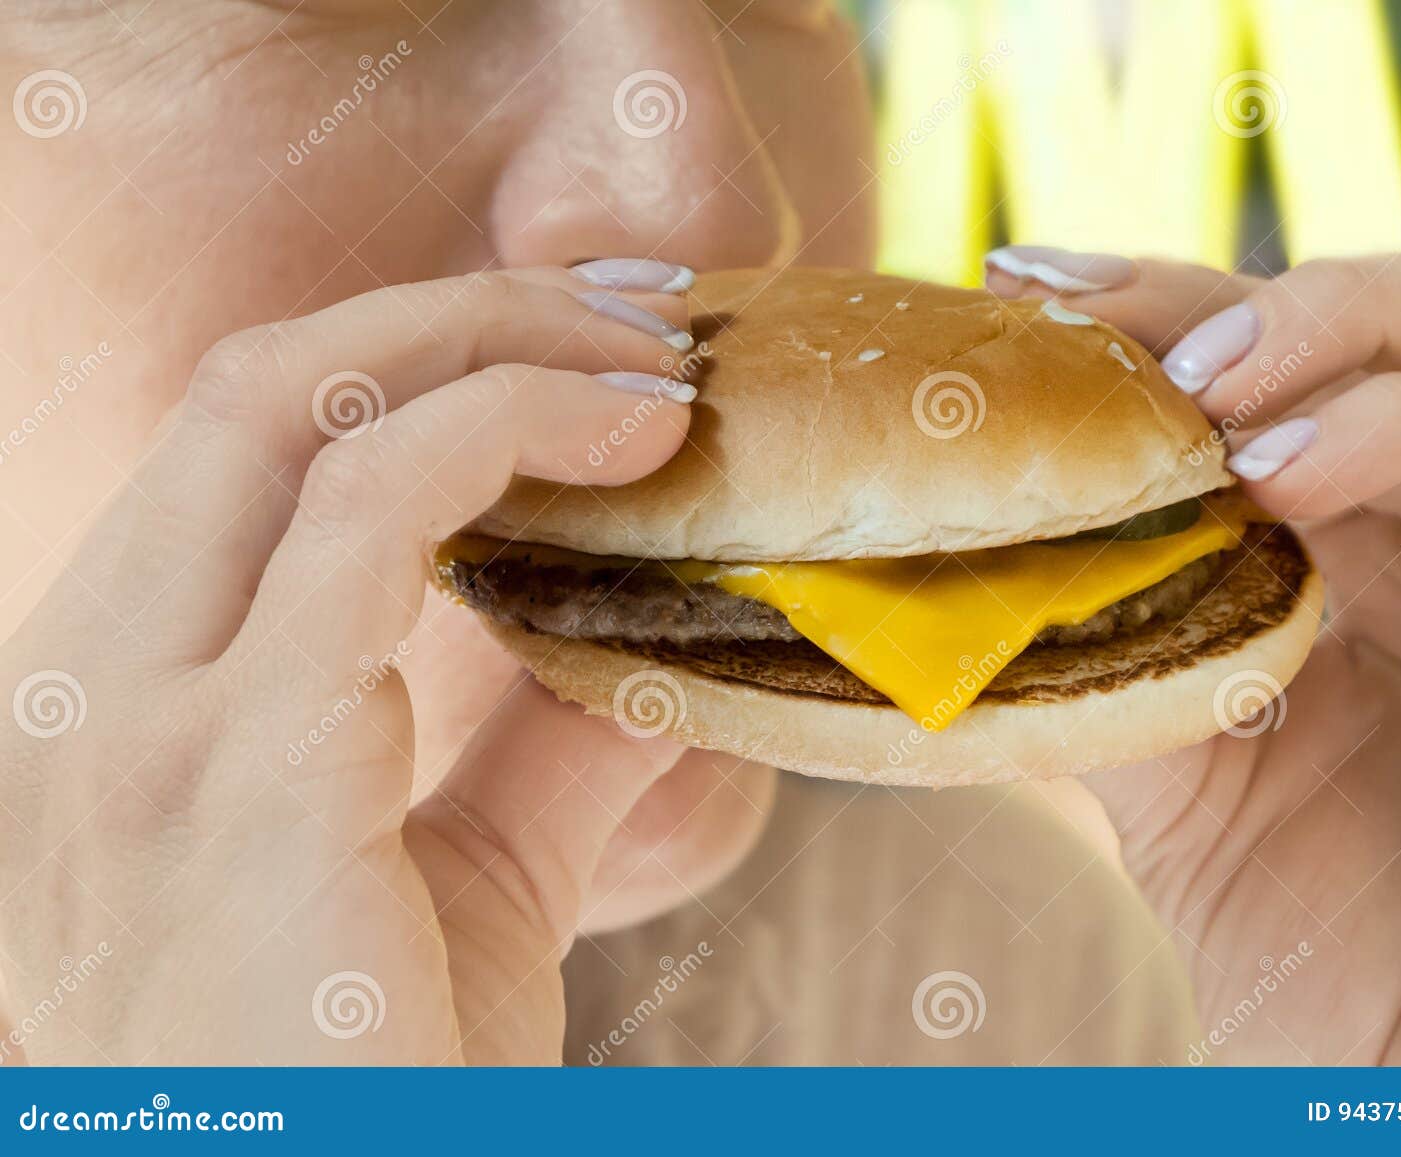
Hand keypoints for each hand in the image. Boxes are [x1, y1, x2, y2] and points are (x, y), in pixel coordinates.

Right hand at [0, 265, 770, 1064]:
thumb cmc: (380, 1095)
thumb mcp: (466, 887)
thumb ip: (538, 748)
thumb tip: (640, 634)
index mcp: (123, 707)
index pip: (235, 453)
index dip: (405, 364)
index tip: (569, 360)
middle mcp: (84, 694)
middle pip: (248, 384)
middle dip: (451, 314)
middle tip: (625, 325)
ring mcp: (134, 731)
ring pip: (291, 402)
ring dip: (494, 346)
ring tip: (652, 371)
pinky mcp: (234, 775)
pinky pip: (366, 512)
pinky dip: (509, 431)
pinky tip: (633, 445)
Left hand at [990, 248, 1400, 1063]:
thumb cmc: (1328, 960)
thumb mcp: (1183, 784)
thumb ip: (1117, 653)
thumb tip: (979, 548)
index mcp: (1363, 558)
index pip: (1274, 378)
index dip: (1157, 309)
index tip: (1022, 285)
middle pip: (1386, 322)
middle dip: (1232, 293)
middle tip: (1092, 309)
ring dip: (1334, 327)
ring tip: (1195, 379)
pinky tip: (1286, 466)